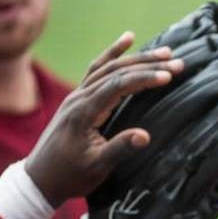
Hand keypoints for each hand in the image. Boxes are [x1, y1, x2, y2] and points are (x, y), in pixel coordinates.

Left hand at [25, 32, 183, 206]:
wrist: (40, 179)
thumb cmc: (70, 176)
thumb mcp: (96, 167)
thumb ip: (119, 149)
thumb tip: (145, 136)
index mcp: (83, 112)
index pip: (117, 85)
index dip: (144, 79)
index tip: (169, 76)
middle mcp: (78, 97)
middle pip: (116, 71)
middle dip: (148, 64)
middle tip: (177, 61)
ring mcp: (77, 95)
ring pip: (108, 67)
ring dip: (137, 57)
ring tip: (165, 52)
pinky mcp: (78, 97)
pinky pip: (97, 69)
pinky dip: (113, 53)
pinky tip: (128, 40)